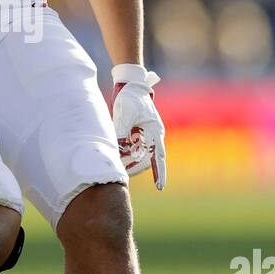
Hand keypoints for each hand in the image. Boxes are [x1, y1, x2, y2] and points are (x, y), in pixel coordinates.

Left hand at [111, 63, 165, 189]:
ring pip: (135, 156)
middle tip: (121, 172)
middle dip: (133, 167)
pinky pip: (129, 148)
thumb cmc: (131, 98)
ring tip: (115, 164)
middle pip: (144, 160)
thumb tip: (118, 149)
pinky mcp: (133, 134)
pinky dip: (123, 153)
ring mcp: (142, 136)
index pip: (158, 157)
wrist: (128, 86)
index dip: (159, 173)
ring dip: (127, 161)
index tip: (159, 187)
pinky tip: (115, 155)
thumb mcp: (125, 114)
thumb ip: (122, 132)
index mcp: (155, 132)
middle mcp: (151, 136)